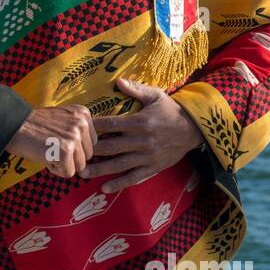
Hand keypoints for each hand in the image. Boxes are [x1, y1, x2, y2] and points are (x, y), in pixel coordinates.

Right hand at [7, 105, 96, 177]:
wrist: (13, 125)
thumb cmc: (34, 125)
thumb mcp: (62, 118)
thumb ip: (78, 130)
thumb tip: (89, 153)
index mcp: (83, 114)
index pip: (91, 143)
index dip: (74, 148)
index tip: (57, 141)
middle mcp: (82, 124)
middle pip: (88, 156)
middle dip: (70, 158)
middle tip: (51, 147)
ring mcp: (75, 137)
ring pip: (80, 166)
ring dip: (63, 164)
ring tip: (48, 151)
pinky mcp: (66, 151)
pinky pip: (68, 172)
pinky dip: (55, 169)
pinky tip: (45, 156)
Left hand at [82, 78, 203, 193]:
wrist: (194, 129)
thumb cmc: (171, 110)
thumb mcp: (156, 96)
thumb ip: (136, 90)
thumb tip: (118, 81)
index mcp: (139, 122)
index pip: (111, 124)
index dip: (94, 127)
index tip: (79, 129)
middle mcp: (141, 140)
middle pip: (111, 147)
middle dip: (91, 152)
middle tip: (74, 154)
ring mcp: (147, 156)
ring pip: (119, 165)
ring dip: (99, 170)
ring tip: (82, 173)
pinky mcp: (153, 167)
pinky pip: (134, 178)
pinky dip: (119, 184)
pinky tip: (104, 188)